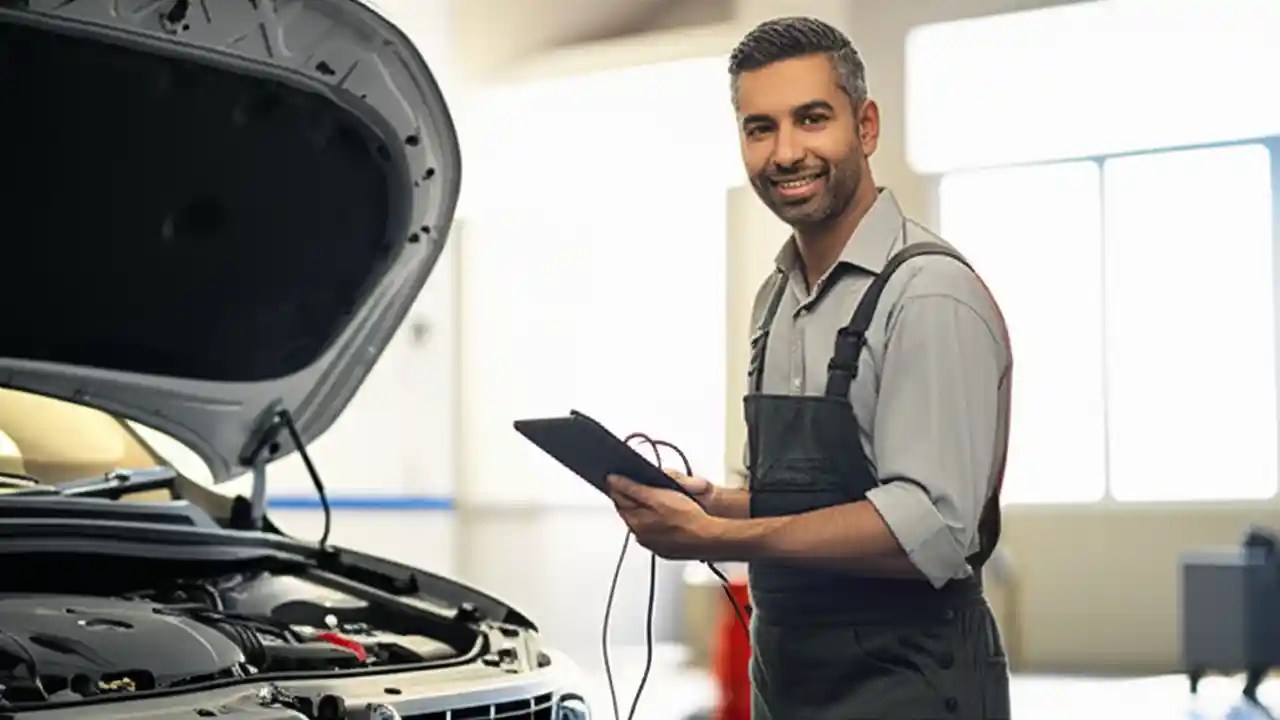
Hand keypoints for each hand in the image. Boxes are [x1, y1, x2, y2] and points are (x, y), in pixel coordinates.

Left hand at [606, 474, 721, 559]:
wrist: (708, 538)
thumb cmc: (686, 517)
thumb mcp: (657, 495)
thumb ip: (632, 488)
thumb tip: (612, 481)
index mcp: (634, 520)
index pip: (618, 499)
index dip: (619, 486)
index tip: (620, 477)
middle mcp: (639, 534)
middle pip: (628, 512)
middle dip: (630, 498)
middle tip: (638, 485)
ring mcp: (651, 543)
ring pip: (641, 523)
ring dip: (643, 511)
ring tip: (656, 500)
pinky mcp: (664, 549)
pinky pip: (654, 533)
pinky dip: (655, 524)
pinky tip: (666, 518)